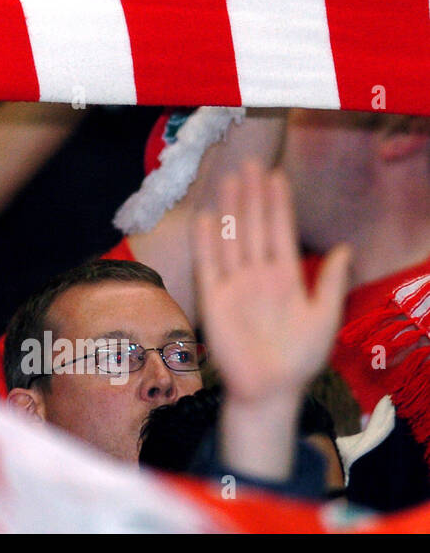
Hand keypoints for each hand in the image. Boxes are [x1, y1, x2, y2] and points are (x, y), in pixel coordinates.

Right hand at [194, 161, 349, 407]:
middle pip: (254, 227)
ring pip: (232, 238)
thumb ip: (331, 282)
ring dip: (231, 209)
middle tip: (249, 163)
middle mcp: (257, 274)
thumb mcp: (325, 318)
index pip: (280, 231)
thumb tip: (344, 248)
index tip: (276, 175)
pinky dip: (207, 242)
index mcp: (285, 276)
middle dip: (253, 196)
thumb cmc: (299, 357)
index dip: (278, 203)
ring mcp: (233, 284)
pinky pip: (209, 265)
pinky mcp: (212, 298)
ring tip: (230, 179)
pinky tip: (207, 218)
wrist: (269, 389)